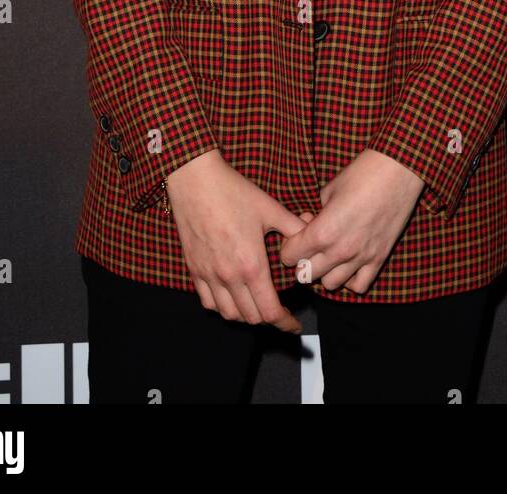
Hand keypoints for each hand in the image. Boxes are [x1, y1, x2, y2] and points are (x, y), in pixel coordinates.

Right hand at [165, 150, 310, 332]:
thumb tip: (312, 239)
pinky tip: (231, 296)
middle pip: (252, 317)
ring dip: (246, 316)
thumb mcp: (270, 208)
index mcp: (252, 265)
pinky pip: (208, 302)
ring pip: (229, 314)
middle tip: (280, 311)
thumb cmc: (234, 192)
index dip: (286, 323)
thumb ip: (294, 228)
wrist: (195, 180)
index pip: (270, 311)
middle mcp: (229, 276)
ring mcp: (209, 275)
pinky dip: (222, 307)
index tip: (294, 325)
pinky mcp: (194, 269)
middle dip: (270, 319)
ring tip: (257, 305)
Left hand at [278, 149, 424, 293]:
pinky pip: (359, 286)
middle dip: (302, 261)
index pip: (289, 257)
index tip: (295, 236)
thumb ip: (317, 215)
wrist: (397, 170)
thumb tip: (312, 225)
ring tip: (329, 254)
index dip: (288, 246)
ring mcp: (361, 257)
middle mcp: (339, 250)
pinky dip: (350, 280)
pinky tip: (348, 264)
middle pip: (306, 274)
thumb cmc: (360, 174)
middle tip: (309, 245)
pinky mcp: (379, 258)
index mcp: (322, 231)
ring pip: (330, 284)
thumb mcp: (328, 190)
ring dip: (325, 272)